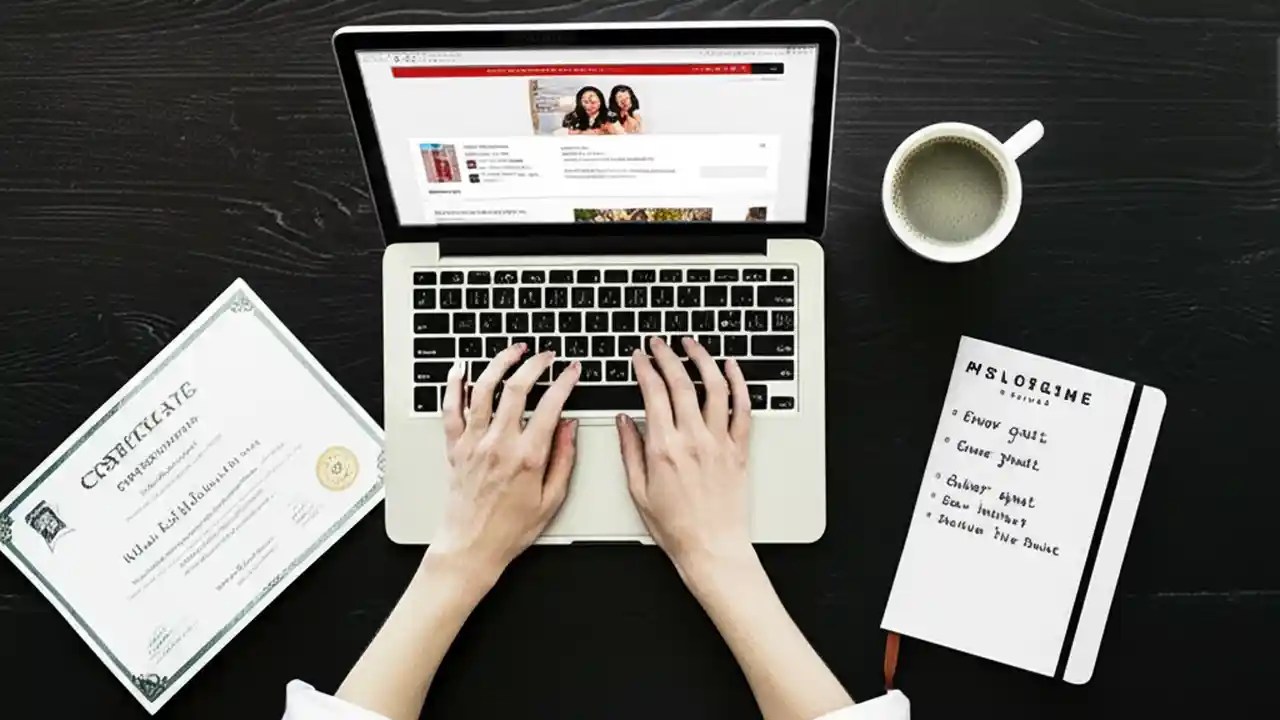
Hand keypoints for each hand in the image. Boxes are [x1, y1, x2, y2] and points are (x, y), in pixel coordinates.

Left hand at [433, 344, 580, 575]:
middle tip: (546, 355)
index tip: (572, 371)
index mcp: (528, 456)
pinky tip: (461, 368)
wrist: (471, 547)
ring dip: (499, 362)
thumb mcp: (552, 499)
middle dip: (535, 363)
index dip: (565, 381)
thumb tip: (569, 426)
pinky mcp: (455, 447)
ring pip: (484, 388)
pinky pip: (451, 408)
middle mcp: (499, 444)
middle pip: (517, 387)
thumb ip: (564, 458)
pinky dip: (454, 384)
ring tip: (513, 351)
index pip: (550, 404)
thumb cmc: (510, 530)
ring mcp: (474, 442)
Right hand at [616, 337, 753, 576]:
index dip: (644, 368)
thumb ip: (629, 450)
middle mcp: (693, 439)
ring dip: (702, 359)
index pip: (653, 393)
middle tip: (659, 342)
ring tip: (692, 344)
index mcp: (664, 448)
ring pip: (714, 387)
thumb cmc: (676, 526)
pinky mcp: (739, 449)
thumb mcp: (638, 490)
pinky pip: (743, 409)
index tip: (639, 356)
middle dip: (667, 355)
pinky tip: (731, 368)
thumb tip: (624, 420)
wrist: (712, 547)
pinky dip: (738, 384)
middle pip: (681, 383)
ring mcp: (719, 442)